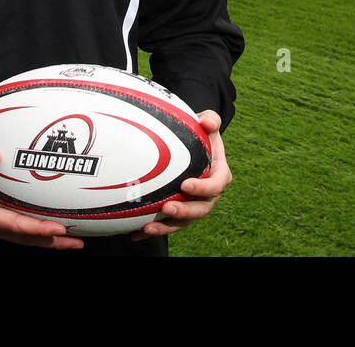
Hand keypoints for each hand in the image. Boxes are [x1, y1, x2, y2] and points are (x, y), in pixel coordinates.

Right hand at [0, 148, 83, 249]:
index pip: (14, 224)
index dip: (37, 228)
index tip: (59, 228)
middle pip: (23, 237)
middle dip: (50, 241)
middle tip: (77, 241)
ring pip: (21, 236)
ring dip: (46, 240)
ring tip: (71, 240)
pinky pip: (16, 229)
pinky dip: (35, 231)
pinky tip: (50, 227)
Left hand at [134, 109, 231, 239]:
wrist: (191, 145)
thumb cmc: (200, 133)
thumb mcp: (207, 122)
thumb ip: (210, 119)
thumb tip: (206, 122)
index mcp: (219, 174)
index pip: (216, 184)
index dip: (203, 188)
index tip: (185, 185)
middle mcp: (209, 195)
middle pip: (201, 209)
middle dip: (185, 212)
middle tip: (166, 208)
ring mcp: (194, 205)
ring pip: (184, 222)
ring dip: (167, 227)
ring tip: (148, 227)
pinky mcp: (180, 213)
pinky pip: (168, 225)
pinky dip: (153, 230)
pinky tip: (135, 233)